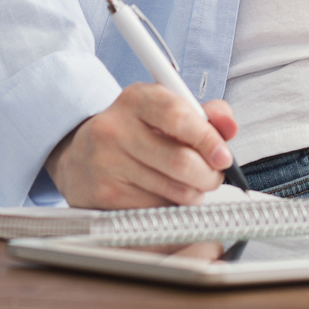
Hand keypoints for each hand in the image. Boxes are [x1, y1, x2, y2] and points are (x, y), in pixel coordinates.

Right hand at [44, 84, 239, 208]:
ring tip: (189, 184)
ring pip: (173, 191)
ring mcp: (107, 164)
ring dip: (193, 193)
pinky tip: (163, 194)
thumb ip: (203, 114)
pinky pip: (157, 209)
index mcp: (136, 99)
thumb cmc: (133, 131)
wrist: (78, 155)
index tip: (224, 156)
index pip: (178, 116)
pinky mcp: (105, 195)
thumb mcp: (164, 110)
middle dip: (209, 175)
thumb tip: (229, 126)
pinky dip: (171, 206)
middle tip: (213, 176)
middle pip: (180, 161)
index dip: (208, 139)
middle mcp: (116, 129)